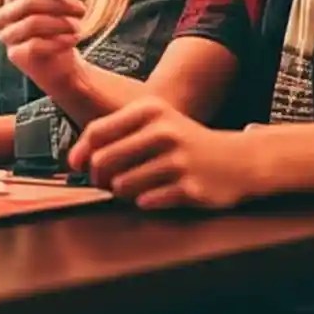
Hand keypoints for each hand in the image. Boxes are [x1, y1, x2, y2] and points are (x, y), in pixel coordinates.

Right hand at [0, 0, 86, 93]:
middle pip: (30, 1)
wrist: (60, 62)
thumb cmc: (57, 24)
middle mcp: (4, 17)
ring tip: (79, 27)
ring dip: (62, 23)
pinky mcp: (16, 56)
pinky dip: (58, 41)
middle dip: (60, 4)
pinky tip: (73, 39)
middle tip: (83, 10)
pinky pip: (36, 45)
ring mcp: (8, 37)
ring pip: (34, 23)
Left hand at [68, 97, 260, 209]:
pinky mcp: (190, 188)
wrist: (239, 160)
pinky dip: (144, 202)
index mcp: (150, 111)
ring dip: (122, 192)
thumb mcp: (153, 124)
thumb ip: (113, 134)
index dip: (81, 153)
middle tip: (106, 182)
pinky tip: (156, 194)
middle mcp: (164, 132)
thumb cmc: (183, 143)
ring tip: (136, 186)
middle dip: (99, 177)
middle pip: (104, 161)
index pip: (97, 131)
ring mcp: (179, 160)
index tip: (79, 166)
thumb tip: (74, 161)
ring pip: (122, 185)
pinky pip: (146, 201)